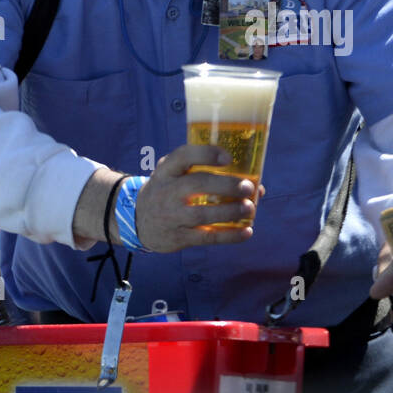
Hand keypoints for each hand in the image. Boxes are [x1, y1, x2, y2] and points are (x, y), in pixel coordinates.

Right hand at [130, 145, 265, 252]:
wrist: (136, 219)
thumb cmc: (167, 190)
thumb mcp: (174, 173)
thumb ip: (206, 172)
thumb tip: (256, 184)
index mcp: (167, 170)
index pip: (184, 156)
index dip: (206, 154)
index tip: (228, 157)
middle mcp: (168, 191)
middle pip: (197, 184)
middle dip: (226, 185)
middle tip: (247, 187)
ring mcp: (172, 216)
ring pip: (203, 214)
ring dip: (230, 211)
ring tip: (250, 208)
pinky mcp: (178, 237)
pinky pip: (206, 237)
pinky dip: (229, 236)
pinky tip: (247, 232)